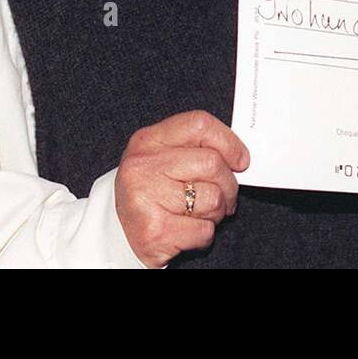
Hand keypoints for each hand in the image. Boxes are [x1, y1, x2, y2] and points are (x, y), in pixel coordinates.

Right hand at [114, 110, 249, 268]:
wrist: (116, 234)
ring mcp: (146, 198)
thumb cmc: (150, 192)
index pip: (199, 124)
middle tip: (225, 196)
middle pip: (212, 163)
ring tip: (202, 213)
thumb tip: (239, 157)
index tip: (241, 160)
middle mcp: (143, 166)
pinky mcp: (155, 231)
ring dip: (217, 212)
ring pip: (213, 198)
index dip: (228, 141)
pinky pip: (204, 230)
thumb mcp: (163, 159)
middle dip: (228, 184)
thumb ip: (195, 149)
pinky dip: (205, 233)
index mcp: (148, 140)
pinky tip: (188, 230)